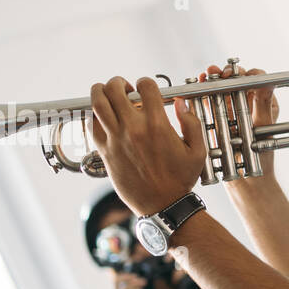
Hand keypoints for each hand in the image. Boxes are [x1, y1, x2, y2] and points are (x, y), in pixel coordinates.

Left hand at [88, 75, 206, 215]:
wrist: (162, 205)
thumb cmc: (181, 180)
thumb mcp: (198, 151)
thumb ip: (192, 123)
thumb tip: (181, 104)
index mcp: (157, 124)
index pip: (146, 86)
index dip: (146, 83)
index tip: (147, 90)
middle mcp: (134, 128)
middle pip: (116, 88)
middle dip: (120, 83)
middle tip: (125, 89)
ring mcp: (116, 138)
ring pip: (97, 101)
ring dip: (100, 91)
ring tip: (106, 93)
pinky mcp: (104, 150)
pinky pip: (91, 123)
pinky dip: (94, 114)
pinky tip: (103, 116)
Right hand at [204, 62, 278, 186]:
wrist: (246, 180)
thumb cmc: (260, 158)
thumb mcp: (263, 128)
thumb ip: (264, 104)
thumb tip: (267, 82)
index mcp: (264, 104)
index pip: (257, 80)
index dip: (246, 74)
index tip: (237, 75)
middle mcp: (250, 106)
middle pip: (236, 81)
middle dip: (225, 74)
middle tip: (218, 72)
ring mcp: (234, 112)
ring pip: (222, 89)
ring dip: (212, 80)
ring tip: (205, 75)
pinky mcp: (220, 120)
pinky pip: (211, 102)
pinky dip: (204, 93)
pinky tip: (198, 86)